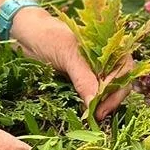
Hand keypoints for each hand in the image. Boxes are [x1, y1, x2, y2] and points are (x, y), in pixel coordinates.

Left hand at [10, 5, 127, 118]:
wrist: (25, 33)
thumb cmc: (48, 36)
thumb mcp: (68, 56)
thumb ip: (83, 78)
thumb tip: (94, 102)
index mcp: (108, 46)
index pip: (124, 71)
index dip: (117, 90)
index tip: (103, 107)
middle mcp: (104, 58)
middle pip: (119, 83)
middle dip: (111, 100)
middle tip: (97, 116)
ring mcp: (93, 69)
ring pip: (107, 90)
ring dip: (103, 104)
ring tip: (93, 116)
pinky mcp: (81, 79)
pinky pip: (93, 92)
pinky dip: (92, 103)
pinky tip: (86, 111)